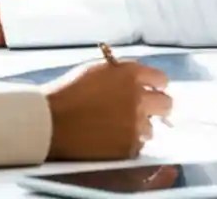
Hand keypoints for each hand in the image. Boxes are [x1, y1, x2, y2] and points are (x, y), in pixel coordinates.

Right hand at [43, 60, 171, 160]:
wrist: (50, 122)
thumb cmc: (67, 93)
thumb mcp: (95, 70)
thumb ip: (120, 72)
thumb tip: (136, 77)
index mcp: (130, 74)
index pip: (160, 79)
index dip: (156, 85)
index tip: (153, 90)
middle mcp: (138, 98)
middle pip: (166, 104)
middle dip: (157, 106)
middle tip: (145, 111)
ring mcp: (135, 124)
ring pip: (151, 128)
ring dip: (138, 127)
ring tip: (117, 127)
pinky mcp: (129, 146)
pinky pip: (137, 145)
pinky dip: (128, 143)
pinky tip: (110, 138)